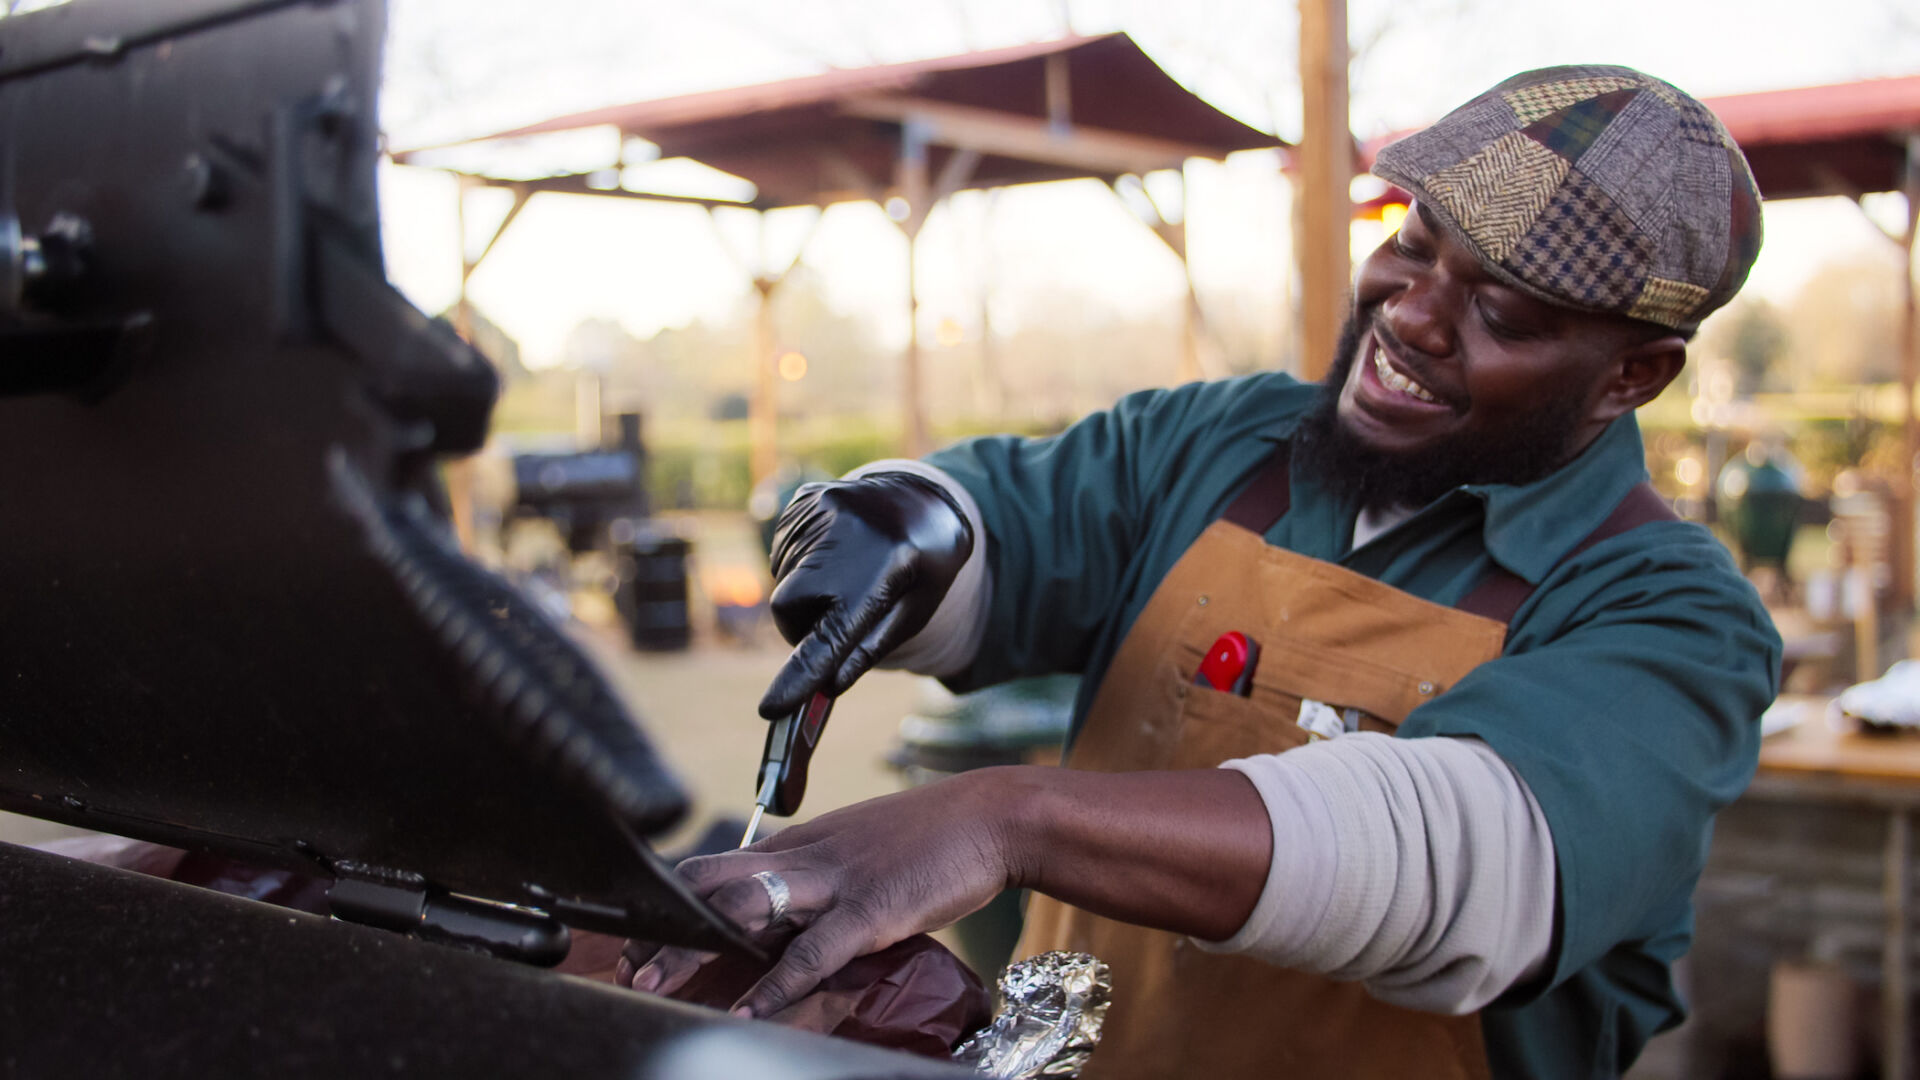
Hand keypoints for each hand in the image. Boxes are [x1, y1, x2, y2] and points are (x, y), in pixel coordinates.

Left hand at [624, 770, 1016, 1018]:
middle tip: (627, 967)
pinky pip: (811, 952)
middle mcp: (805, 856)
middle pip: (712, 883)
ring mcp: (835, 882)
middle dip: (663, 926)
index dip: (672, 899)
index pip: (716, 864)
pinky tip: (746, 1011)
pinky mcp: (870, 910)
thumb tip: (785, 911)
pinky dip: (773, 985)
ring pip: (745, 908)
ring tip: (654, 986)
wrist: (992, 818)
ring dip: (693, 950)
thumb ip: (817, 875)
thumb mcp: (858, 847)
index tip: (638, 936)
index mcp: (801, 843)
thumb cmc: (930, 838)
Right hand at [759, 472, 971, 717]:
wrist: (929, 498)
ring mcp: (822, 509)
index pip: (832, 635)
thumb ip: (871, 647)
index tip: (771, 709)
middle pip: (789, 608)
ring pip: (783, 581)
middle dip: (803, 623)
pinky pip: (784, 553)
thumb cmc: (926, 566)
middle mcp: (849, 535)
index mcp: (887, 570)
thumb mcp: (916, 611)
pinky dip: (802, 566)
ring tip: (848, 574)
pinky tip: (837, 553)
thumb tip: (828, 685)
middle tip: (838, 615)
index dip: (801, 675)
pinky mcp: (806, 499)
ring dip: (805, 593)